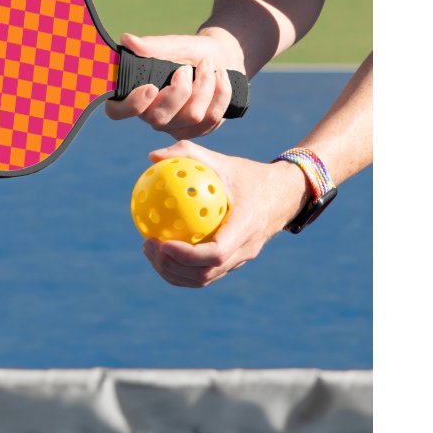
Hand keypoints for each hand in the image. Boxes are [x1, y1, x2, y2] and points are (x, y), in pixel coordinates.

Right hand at [104, 30, 246, 139]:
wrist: (220, 58)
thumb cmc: (190, 51)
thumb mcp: (174, 45)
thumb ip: (152, 46)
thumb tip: (127, 39)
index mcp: (136, 94)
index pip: (118, 111)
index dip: (131, 105)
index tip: (150, 87)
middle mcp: (152, 115)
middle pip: (159, 118)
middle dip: (180, 91)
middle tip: (186, 68)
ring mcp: (175, 126)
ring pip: (191, 117)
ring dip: (204, 86)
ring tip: (208, 65)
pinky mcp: (198, 130)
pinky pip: (211, 118)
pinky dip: (220, 93)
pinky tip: (221, 76)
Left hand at [140, 140, 310, 287]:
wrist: (284, 195)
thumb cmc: (249, 176)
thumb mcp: (223, 161)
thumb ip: (189, 154)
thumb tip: (152, 157)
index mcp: (246, 227)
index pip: (216, 253)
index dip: (186, 255)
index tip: (162, 242)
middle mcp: (245, 249)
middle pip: (205, 274)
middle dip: (171, 266)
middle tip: (148, 244)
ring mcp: (240, 260)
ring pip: (203, 279)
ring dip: (173, 272)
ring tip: (150, 249)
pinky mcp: (234, 263)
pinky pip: (205, 273)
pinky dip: (181, 268)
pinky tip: (162, 249)